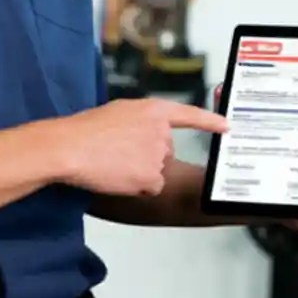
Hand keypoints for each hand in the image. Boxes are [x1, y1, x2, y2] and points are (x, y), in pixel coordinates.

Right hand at [52, 98, 227, 196]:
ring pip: (156, 172)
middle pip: (164, 151)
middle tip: (117, 153)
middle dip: (145, 156)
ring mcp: (158, 154)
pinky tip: (118, 177)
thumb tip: (145, 137)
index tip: (227, 126)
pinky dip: (137, 187)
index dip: (210, 121)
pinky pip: (150, 187)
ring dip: (139, 173)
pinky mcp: (152, 175)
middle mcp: (162, 131)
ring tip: (113, 163)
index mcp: (153, 110)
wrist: (70, 147)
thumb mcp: (119, 113)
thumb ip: (140, 121)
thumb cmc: (86, 130)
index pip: (189, 115)